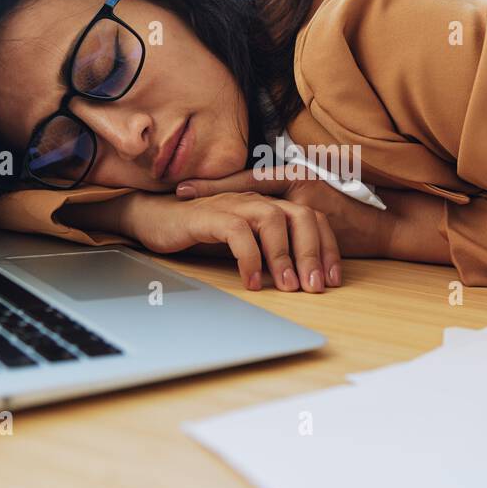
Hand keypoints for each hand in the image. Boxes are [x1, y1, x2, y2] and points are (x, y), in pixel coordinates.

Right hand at [114, 189, 341, 292]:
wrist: (153, 218)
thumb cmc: (200, 233)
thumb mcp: (243, 243)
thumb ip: (268, 253)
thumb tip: (296, 281)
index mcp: (269, 204)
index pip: (311, 219)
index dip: (326, 249)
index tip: (333, 279)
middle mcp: (256, 199)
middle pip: (300, 217)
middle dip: (312, 254)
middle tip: (314, 288)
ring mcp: (234, 204)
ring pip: (273, 221)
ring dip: (284, 256)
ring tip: (288, 287)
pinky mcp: (211, 214)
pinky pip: (238, 233)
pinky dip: (249, 258)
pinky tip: (253, 282)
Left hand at [175, 170, 451, 266]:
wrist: (380, 225)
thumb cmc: (339, 221)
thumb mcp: (302, 210)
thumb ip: (274, 212)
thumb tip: (235, 224)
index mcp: (288, 176)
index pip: (242, 179)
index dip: (212, 184)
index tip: (180, 188)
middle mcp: (295, 177)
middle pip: (246, 186)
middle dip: (215, 195)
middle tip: (183, 202)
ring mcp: (307, 191)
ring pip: (265, 211)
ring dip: (239, 223)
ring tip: (203, 219)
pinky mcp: (320, 207)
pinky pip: (286, 229)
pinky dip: (271, 246)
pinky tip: (251, 252)